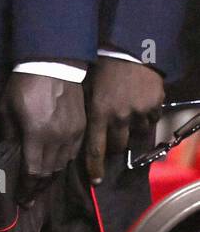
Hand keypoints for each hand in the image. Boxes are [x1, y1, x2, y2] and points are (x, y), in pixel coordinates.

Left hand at [0, 72, 86, 201]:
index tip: (22, 201)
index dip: (27, 189)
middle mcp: (57, 139)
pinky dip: (64, 164)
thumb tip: (10, 154)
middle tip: (30, 199)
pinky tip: (56, 167)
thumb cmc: (24, 84)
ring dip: (51, 178)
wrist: (54, 64)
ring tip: (41, 186)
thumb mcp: (7, 108)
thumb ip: (9, 134)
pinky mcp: (82, 127)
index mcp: (36, 135)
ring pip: (63, 165)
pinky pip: (74, 153)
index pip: (33, 171)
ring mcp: (73, 134)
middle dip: (39, 188)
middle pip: (49, 172)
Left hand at [84, 59, 164, 183]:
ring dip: (131, 128)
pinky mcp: (154, 106)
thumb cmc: (100, 68)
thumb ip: (86, 111)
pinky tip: (137, 102)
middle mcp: (120, 117)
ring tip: (125, 112)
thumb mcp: (86, 89)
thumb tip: (77, 132)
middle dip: (113, 146)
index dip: (95, 168)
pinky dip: (145, 115)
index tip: (96, 181)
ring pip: (136, 133)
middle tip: (109, 139)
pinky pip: (150, 119)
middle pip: (117, 146)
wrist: (127, 50)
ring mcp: (139, 112)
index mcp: (98, 113)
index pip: (95, 149)